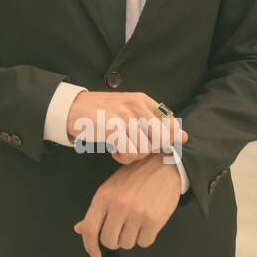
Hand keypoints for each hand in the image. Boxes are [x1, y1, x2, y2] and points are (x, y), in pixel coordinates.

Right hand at [67, 91, 187, 164]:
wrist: (72, 109)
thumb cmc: (101, 113)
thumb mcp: (129, 111)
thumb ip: (155, 122)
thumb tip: (185, 137)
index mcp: (142, 99)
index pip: (170, 123)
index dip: (166, 139)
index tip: (154, 143)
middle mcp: (136, 105)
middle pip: (161, 139)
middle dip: (149, 148)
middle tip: (133, 145)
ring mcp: (124, 116)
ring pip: (146, 148)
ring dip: (133, 154)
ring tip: (120, 146)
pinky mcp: (113, 128)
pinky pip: (131, 153)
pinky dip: (123, 157)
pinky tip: (114, 150)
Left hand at [73, 154, 181, 256]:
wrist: (163, 165)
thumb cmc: (134, 176)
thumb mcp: (110, 188)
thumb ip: (96, 211)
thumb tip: (79, 229)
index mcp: (103, 197)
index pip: (89, 229)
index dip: (89, 246)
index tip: (95, 254)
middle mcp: (118, 206)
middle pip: (109, 241)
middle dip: (114, 239)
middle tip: (122, 229)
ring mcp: (137, 213)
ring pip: (127, 244)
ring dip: (130, 238)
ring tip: (136, 221)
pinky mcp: (154, 220)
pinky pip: (144, 243)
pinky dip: (145, 237)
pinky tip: (147, 223)